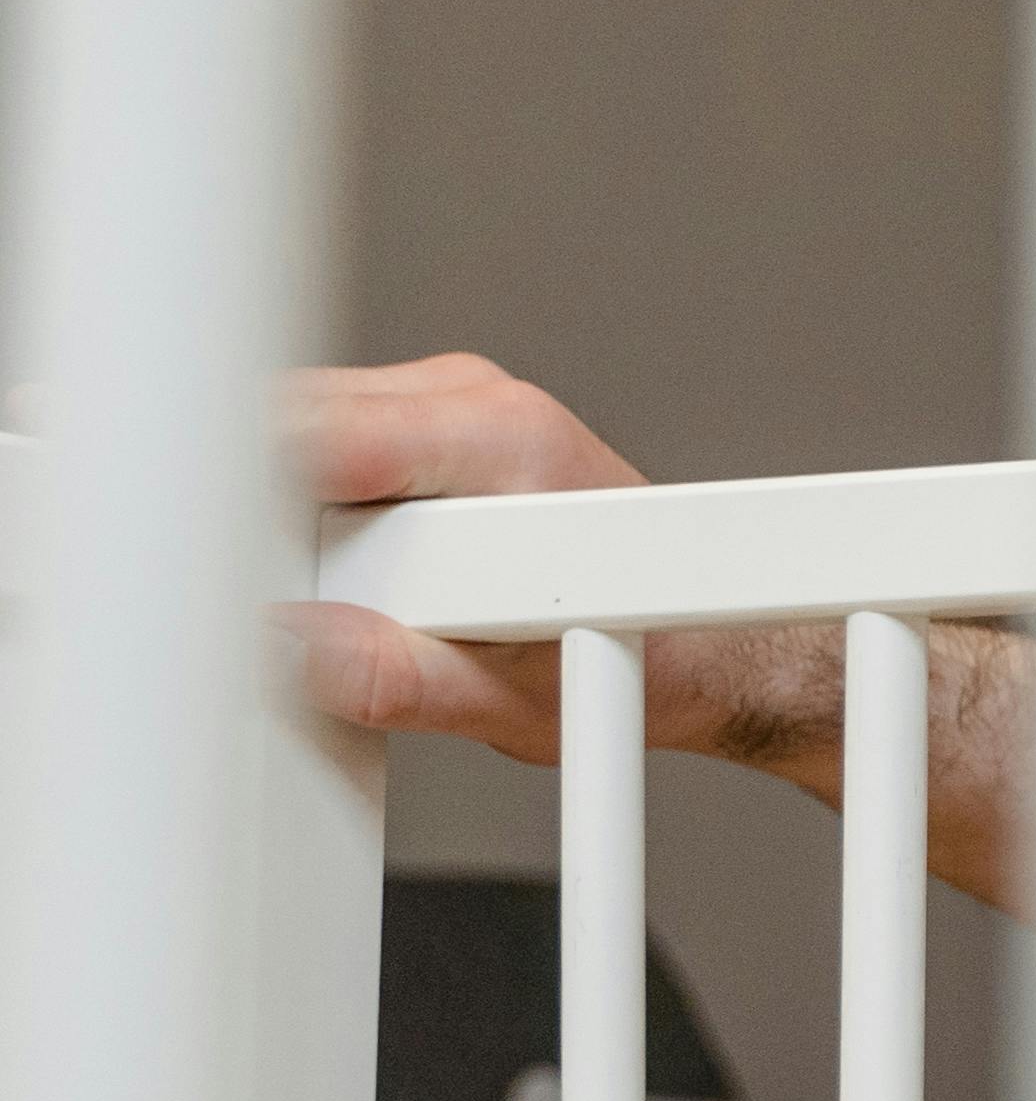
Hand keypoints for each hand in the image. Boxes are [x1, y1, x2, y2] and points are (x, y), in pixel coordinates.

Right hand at [274, 355, 830, 776]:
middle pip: (293, 428)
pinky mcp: (434, 422)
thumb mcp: (507, 701)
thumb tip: (292, 643)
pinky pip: (329, 450)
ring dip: (301, 517)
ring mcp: (455, 401)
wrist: (717, 647)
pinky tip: (376, 571)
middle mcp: (479, 399)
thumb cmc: (641, 664)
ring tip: (371, 595)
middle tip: (323, 607)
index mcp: (501, 441)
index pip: (313, 438)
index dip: (256, 512)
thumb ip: (392, 676)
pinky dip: (324, 511)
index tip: (254, 581)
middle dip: (276, 521)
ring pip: (302, 434)